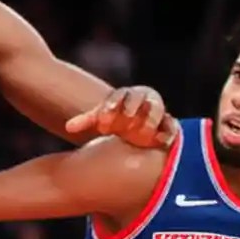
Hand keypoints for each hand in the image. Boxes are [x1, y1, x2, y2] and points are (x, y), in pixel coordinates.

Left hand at [64, 86, 178, 148]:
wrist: (137, 121)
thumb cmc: (116, 117)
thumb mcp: (102, 117)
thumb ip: (87, 120)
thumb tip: (68, 128)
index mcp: (125, 95)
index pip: (118, 96)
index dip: (111, 107)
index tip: (102, 123)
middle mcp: (142, 99)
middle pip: (137, 100)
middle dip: (130, 110)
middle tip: (123, 125)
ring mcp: (156, 111)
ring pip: (155, 110)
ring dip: (150, 120)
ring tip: (142, 134)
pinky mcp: (167, 125)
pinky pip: (171, 126)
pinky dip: (168, 133)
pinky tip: (162, 143)